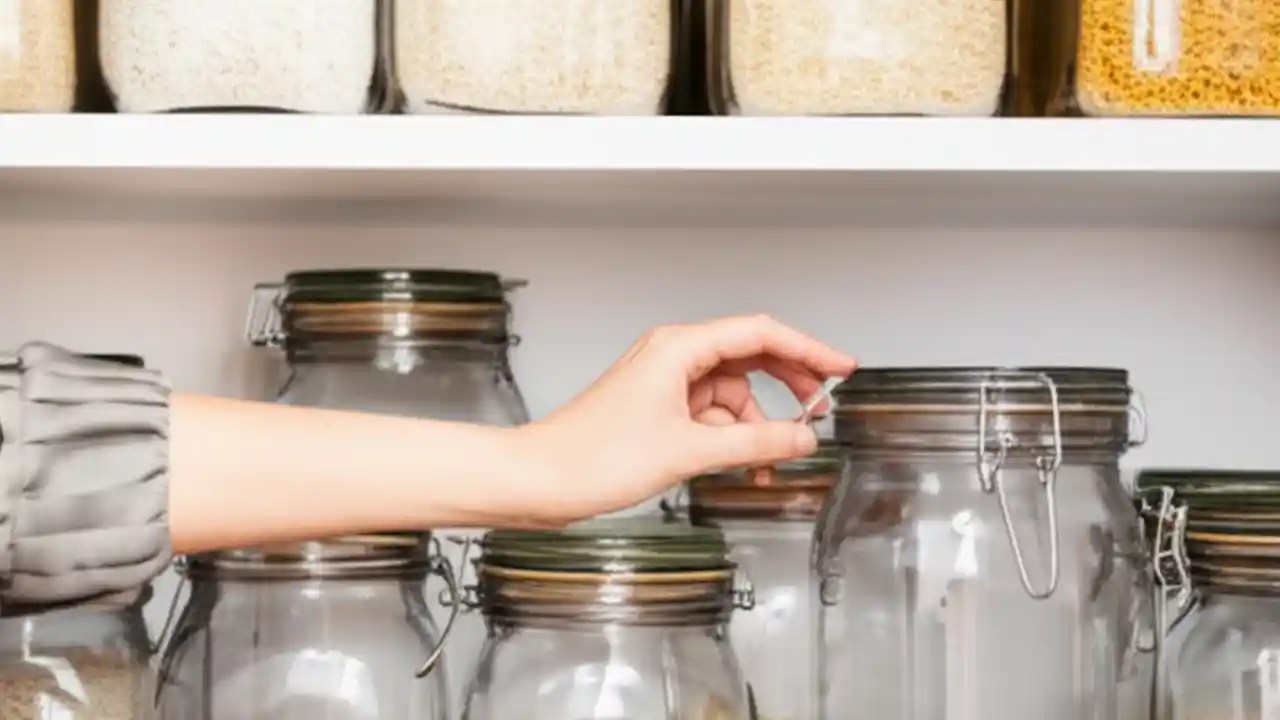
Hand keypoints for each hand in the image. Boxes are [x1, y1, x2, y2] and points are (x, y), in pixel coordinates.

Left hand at [519, 315, 856, 523]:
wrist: (540, 480)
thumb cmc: (592, 456)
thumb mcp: (688, 451)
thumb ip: (754, 444)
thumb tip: (802, 437)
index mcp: (679, 348)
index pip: (760, 333)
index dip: (808, 349)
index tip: (842, 368)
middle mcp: (673, 357)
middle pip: (750, 358)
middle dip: (787, 386)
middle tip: (820, 410)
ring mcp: (665, 384)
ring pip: (732, 395)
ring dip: (755, 427)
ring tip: (770, 462)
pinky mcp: (657, 411)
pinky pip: (710, 417)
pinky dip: (730, 439)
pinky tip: (741, 466)